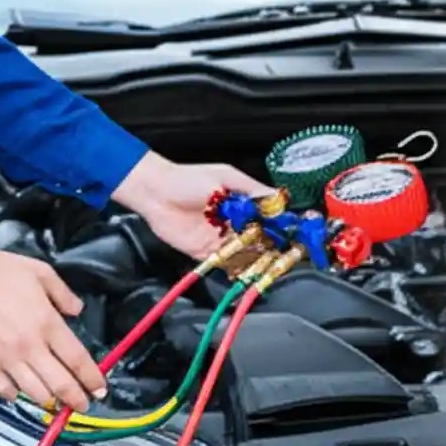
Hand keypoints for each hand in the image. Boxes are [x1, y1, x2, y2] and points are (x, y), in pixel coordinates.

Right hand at [0, 245, 105, 412]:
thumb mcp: (40, 272)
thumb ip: (63, 294)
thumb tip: (77, 310)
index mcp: (46, 323)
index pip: (77, 359)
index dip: (92, 378)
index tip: (100, 389)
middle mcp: (28, 345)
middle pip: (59, 382)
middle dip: (75, 398)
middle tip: (84, 405)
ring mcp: (4, 356)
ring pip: (33, 390)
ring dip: (49, 400)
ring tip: (58, 403)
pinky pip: (1, 387)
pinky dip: (13, 395)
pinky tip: (20, 394)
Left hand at [112, 152, 273, 259]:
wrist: (155, 192)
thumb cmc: (185, 179)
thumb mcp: (226, 177)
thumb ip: (252, 190)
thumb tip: (277, 197)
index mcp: (240, 203)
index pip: (266, 217)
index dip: (278, 224)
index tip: (291, 230)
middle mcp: (232, 222)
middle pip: (258, 237)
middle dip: (271, 243)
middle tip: (283, 249)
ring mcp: (219, 238)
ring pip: (244, 252)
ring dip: (256, 256)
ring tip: (269, 260)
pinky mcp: (204, 251)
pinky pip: (223, 262)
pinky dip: (235, 267)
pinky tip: (246, 268)